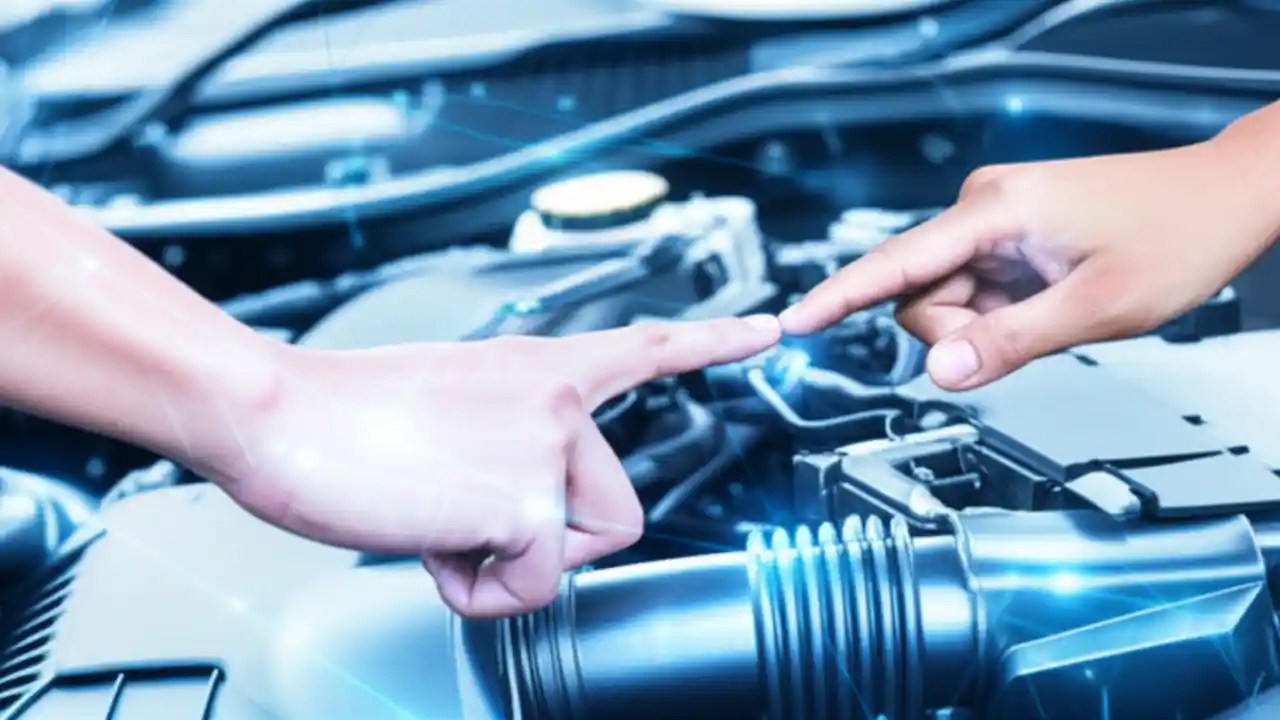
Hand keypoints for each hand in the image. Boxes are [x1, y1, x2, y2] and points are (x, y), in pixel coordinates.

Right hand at [198, 316, 779, 617]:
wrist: (278, 415)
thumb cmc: (341, 416)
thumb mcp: (447, 402)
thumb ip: (503, 437)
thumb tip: (512, 506)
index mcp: (537, 369)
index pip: (647, 348)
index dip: (714, 343)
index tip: (769, 331)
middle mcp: (556, 402)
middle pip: (617, 511)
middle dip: (551, 538)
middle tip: (469, 518)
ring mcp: (546, 448)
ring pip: (576, 553)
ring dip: (509, 564)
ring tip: (440, 525)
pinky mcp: (524, 504)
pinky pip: (533, 589)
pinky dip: (479, 591)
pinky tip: (430, 544)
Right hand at [780, 131, 1279, 389]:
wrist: (1224, 199)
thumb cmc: (1176, 236)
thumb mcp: (1095, 307)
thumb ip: (1008, 343)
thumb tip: (939, 373)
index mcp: (994, 211)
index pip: (893, 264)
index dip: (839, 298)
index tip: (794, 324)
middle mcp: (983, 207)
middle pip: (920, 295)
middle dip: (960, 332)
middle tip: (1028, 332)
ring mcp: (994, 219)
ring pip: (946, 298)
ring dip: (985, 323)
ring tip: (1049, 310)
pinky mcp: (1006, 234)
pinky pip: (974, 289)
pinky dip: (1000, 311)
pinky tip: (1044, 301)